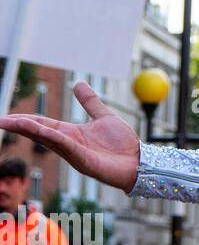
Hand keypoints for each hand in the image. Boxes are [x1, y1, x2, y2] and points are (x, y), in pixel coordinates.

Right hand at [0, 82, 139, 193]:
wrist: (139, 162)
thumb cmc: (122, 144)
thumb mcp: (103, 117)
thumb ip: (90, 102)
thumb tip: (78, 83)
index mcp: (71, 133)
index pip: (43, 124)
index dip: (25, 120)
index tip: (7, 116)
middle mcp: (68, 144)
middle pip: (39, 132)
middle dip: (19, 126)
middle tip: (0, 120)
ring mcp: (74, 153)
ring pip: (49, 139)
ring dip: (31, 131)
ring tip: (13, 122)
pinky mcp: (84, 161)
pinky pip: (67, 147)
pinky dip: (55, 139)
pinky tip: (43, 132)